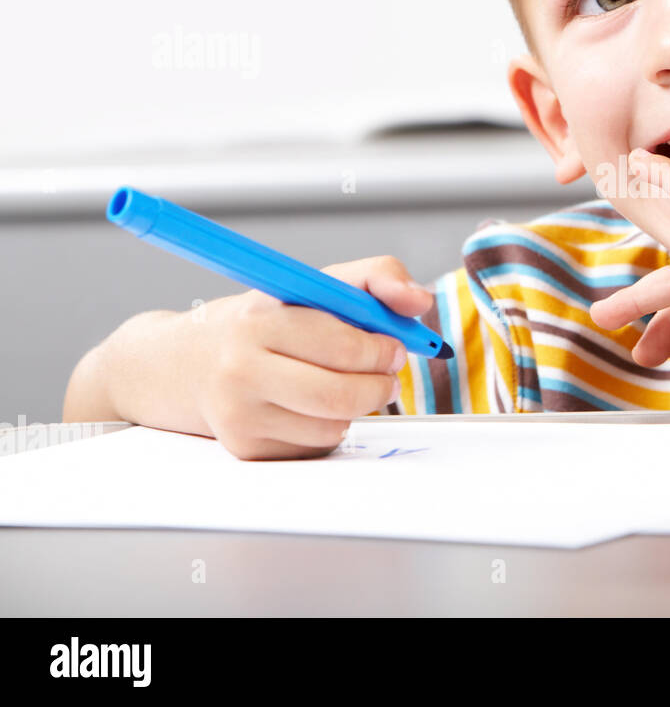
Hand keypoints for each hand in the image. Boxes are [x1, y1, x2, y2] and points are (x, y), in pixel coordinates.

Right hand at [186, 255, 432, 459]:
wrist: (190, 363)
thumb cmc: (271, 321)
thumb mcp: (316, 285)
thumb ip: (377, 278)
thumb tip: (420, 301)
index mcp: (261, 322)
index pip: (342, 346)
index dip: (382, 349)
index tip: (393, 346)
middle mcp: (241, 370)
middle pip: (340, 396)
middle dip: (379, 385)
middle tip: (385, 374)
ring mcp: (239, 415)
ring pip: (334, 427)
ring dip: (354, 408)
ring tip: (341, 384)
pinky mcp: (246, 449)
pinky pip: (316, 447)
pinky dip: (329, 428)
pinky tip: (311, 406)